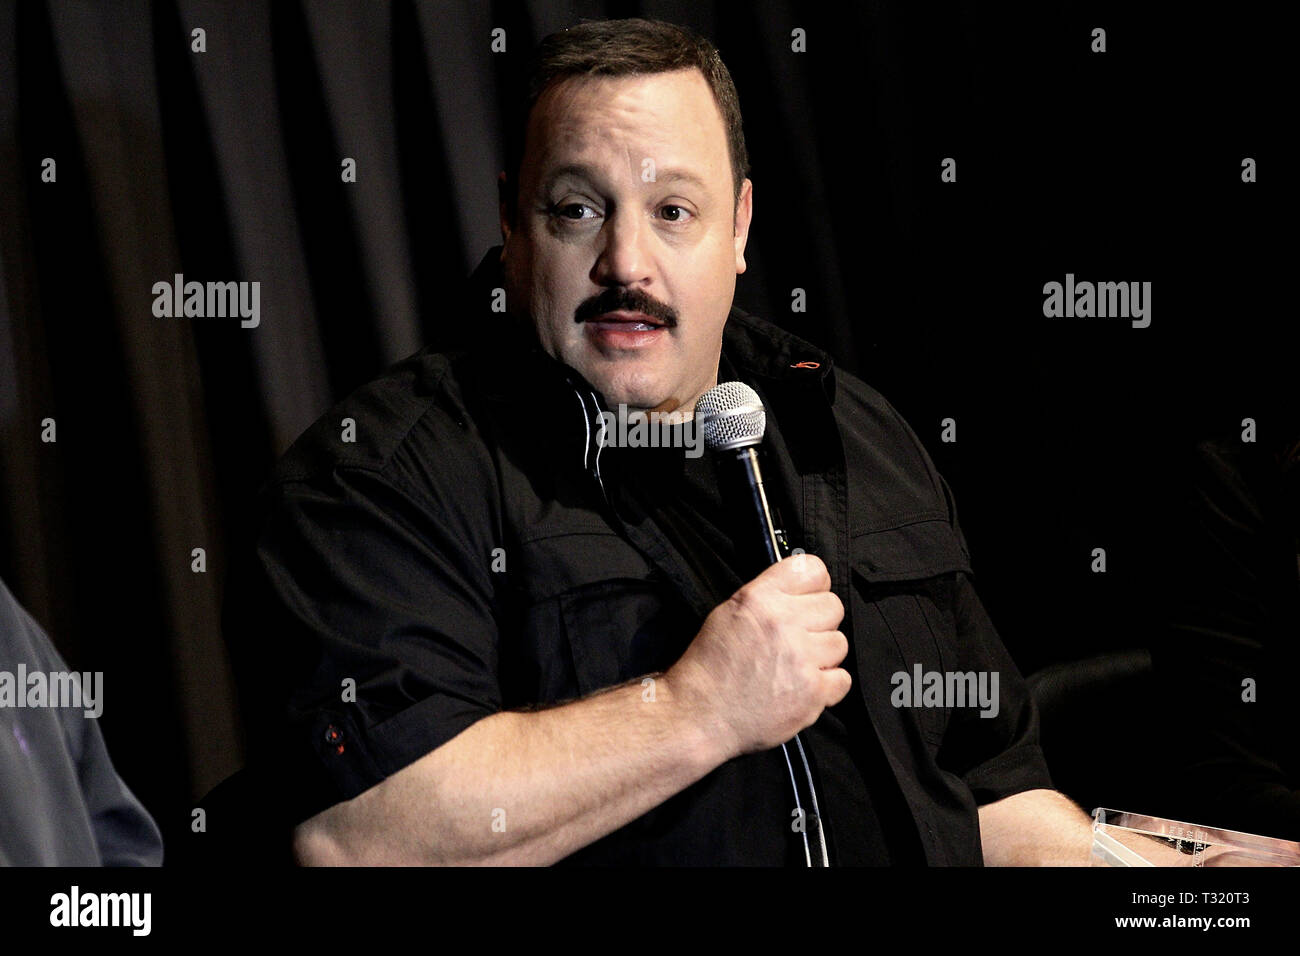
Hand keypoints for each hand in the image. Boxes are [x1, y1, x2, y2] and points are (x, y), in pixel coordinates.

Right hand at [666, 553, 850, 759]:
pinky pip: (843, 679)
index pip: (813, 570)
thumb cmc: (710, 667)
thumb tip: (802, 592)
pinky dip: (827, 686)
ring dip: (823, 655)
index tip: (809, 598)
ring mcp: (801, 658)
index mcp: (760, 599)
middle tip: (799, 638)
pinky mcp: (813, 692)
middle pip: (833, 606)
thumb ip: (768, 596)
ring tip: (797, 666)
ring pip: (840, 643)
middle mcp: (783, 623)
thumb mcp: (728, 613)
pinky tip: (803, 686)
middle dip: (820, 621)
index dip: (814, 585)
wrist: (700, 714)